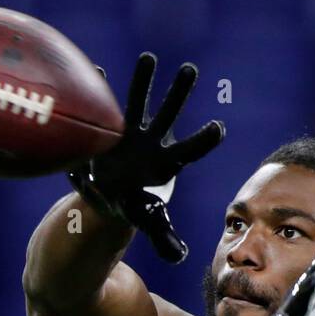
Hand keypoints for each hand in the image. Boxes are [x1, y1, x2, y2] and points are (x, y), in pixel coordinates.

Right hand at [68, 52, 224, 262]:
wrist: (115, 197)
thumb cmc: (138, 207)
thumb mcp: (150, 222)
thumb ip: (165, 239)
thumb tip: (180, 258)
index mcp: (168, 163)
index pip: (191, 150)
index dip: (204, 140)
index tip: (219, 128)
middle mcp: (153, 142)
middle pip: (169, 114)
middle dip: (179, 92)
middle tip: (190, 69)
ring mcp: (131, 133)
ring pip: (136, 102)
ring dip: (142, 80)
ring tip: (149, 57)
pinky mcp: (109, 131)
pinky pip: (104, 106)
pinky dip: (99, 90)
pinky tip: (95, 70)